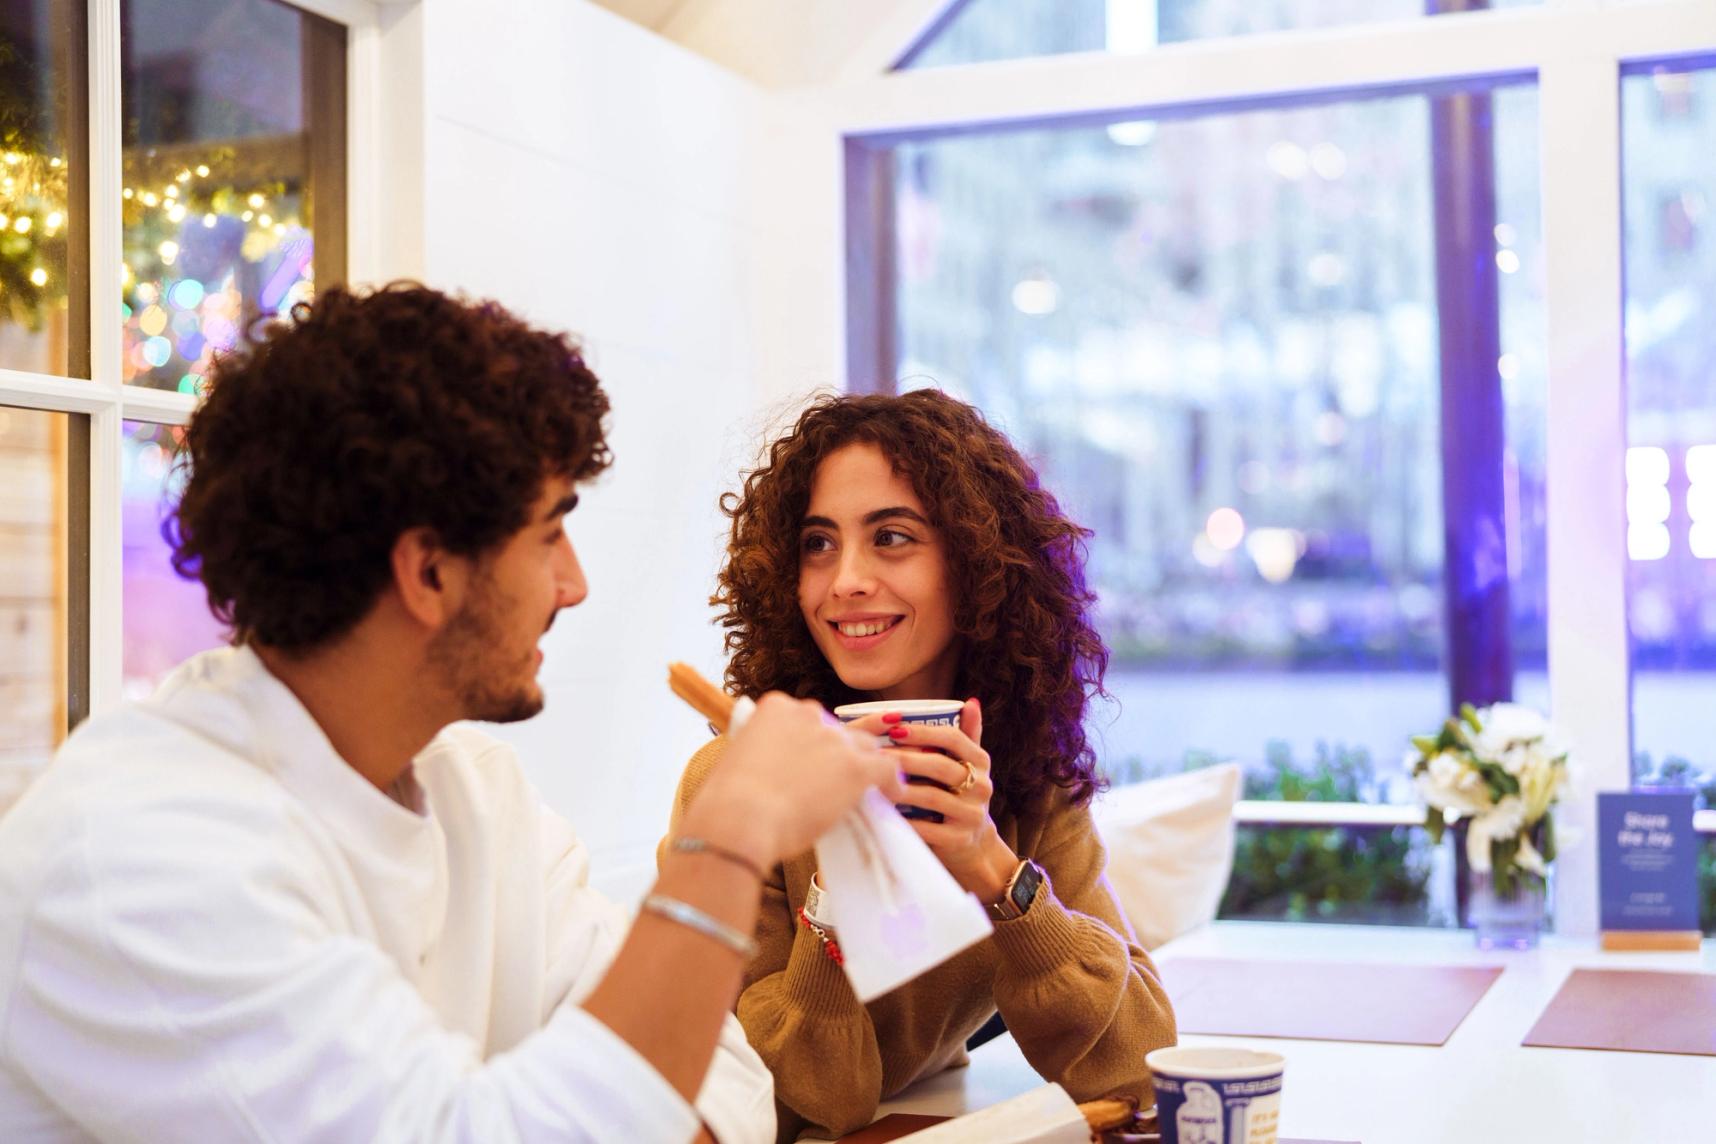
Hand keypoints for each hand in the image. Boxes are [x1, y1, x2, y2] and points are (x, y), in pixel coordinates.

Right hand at [681, 692, 905, 870]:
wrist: (739, 819)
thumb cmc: (725, 800)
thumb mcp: (735, 760)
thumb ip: (755, 750)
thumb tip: (759, 761)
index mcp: (776, 707)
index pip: (805, 720)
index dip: (811, 743)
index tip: (810, 761)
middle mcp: (808, 714)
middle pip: (836, 731)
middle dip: (837, 753)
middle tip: (833, 779)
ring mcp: (834, 740)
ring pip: (864, 748)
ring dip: (865, 765)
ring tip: (867, 788)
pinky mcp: (855, 767)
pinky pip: (885, 769)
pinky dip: (890, 782)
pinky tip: (892, 795)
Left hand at [849, 699, 1018, 900]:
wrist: (975, 845)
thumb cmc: (961, 796)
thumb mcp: (969, 765)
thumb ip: (967, 734)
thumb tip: (970, 700)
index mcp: (981, 763)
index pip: (955, 739)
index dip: (924, 732)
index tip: (896, 729)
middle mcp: (982, 787)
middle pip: (941, 766)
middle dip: (906, 759)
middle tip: (877, 754)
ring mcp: (972, 815)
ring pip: (932, 796)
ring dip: (900, 788)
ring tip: (875, 781)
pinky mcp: (959, 839)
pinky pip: (927, 828)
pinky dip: (904, 819)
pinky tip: (883, 811)